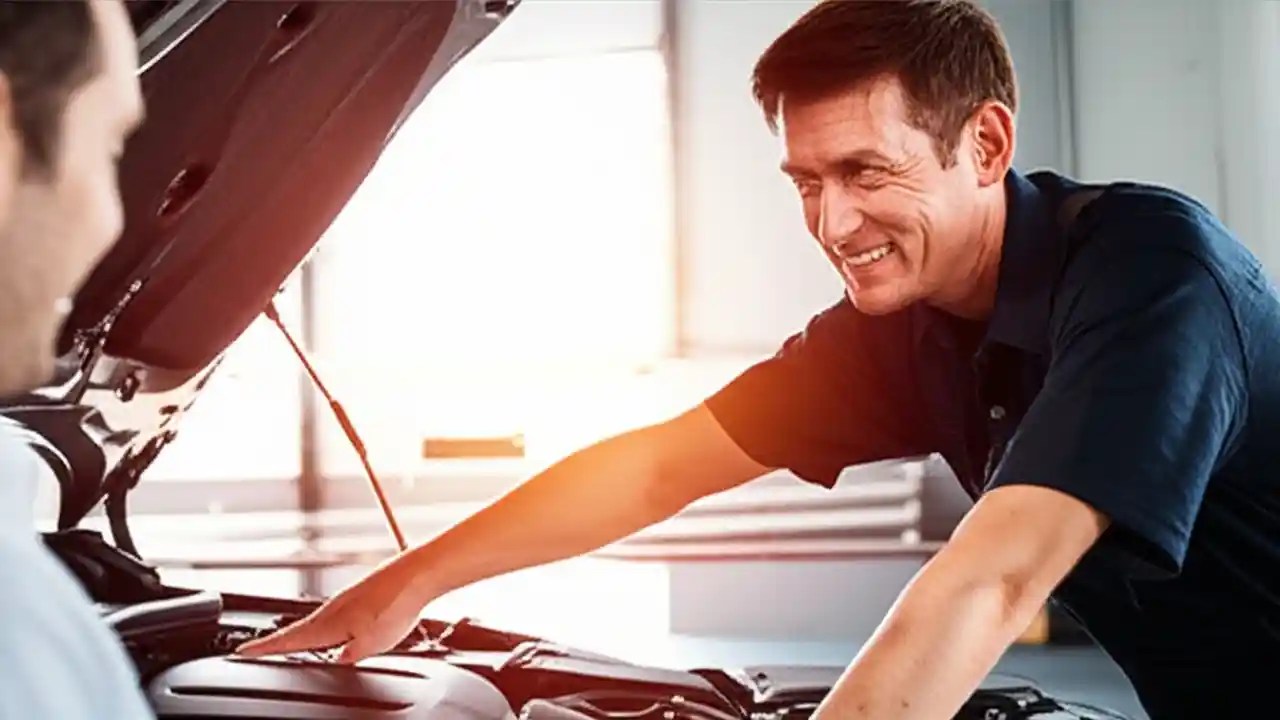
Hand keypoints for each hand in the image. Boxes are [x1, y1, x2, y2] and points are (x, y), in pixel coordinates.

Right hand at [235, 554, 434, 663]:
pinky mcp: (360, 594)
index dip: (265, 648)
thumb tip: (337, 661)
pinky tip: (331, 627)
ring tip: (286, 642)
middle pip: (297, 629)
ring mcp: (346, 599)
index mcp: (330, 623)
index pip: (290, 640)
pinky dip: (322, 622)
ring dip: (299, 632)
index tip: (242, 652)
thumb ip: (350, 655)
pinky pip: (332, 613)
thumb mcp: (372, 643)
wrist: (417, 574)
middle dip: (277, 641)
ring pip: (315, 620)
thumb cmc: (397, 603)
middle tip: (256, 648)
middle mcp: (333, 608)